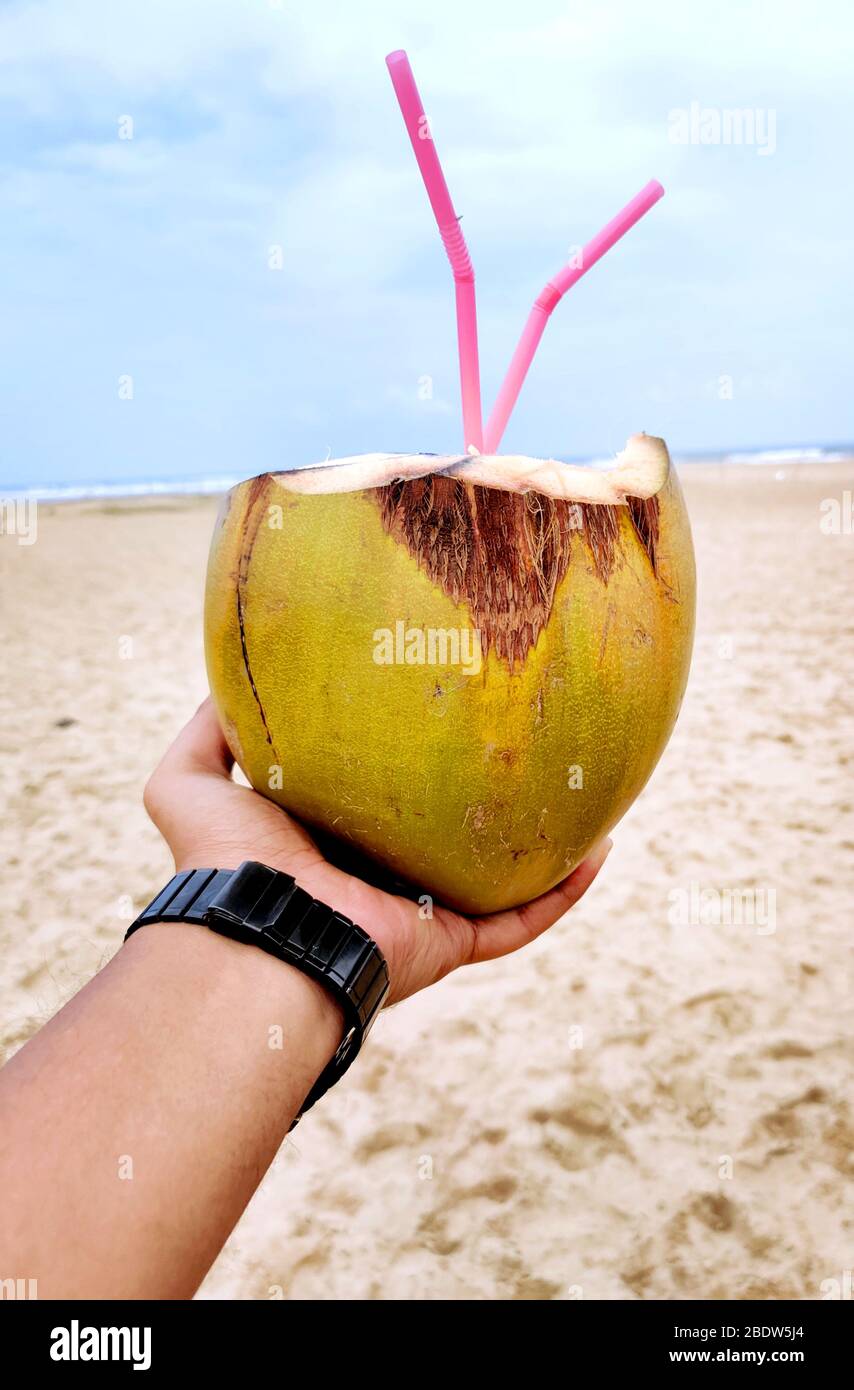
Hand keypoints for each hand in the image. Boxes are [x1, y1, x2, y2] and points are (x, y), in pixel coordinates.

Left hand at [143, 699, 611, 1005]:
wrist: (256, 931)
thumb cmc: (223, 859)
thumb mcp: (188, 782)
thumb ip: (205, 732)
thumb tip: (225, 683)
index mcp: (331, 844)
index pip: (382, 802)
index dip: (411, 769)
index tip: (444, 722)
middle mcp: (379, 880)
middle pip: (447, 839)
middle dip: (485, 805)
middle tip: (525, 751)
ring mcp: (420, 915)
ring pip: (499, 880)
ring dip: (543, 847)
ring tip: (584, 800)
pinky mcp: (450, 942)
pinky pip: (522, 918)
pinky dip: (564, 893)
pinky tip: (599, 850)